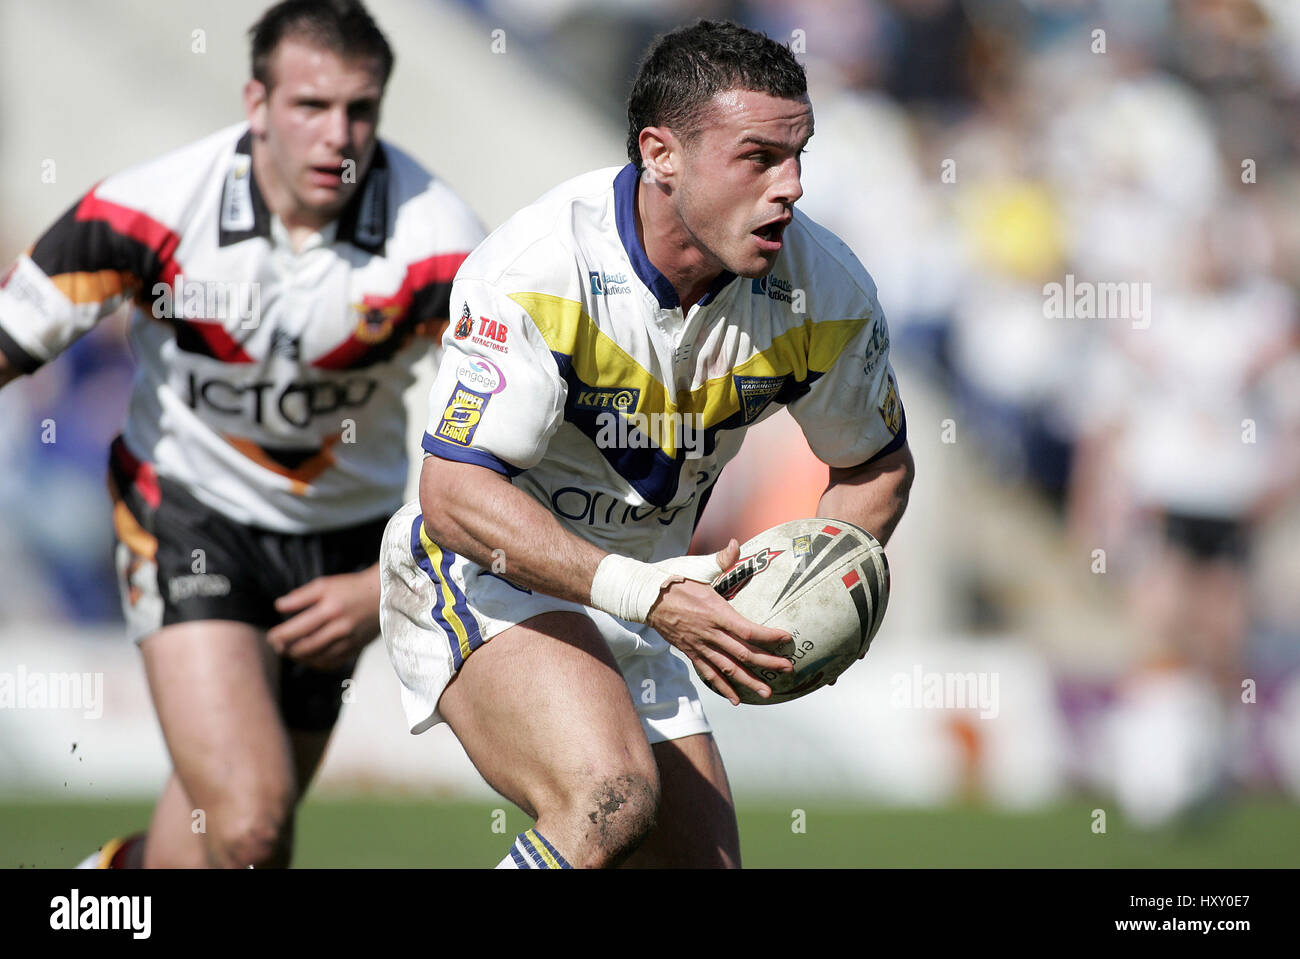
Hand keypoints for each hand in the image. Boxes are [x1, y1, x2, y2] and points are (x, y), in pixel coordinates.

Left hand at [267, 566, 380, 669]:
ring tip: (290, 652)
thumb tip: (278, 607)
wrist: (382, 595)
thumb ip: (300, 596)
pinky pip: (332, 663)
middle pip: (305, 647)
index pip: (297, 629)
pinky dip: (317, 664)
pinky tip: (309, 658)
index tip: (270, 636)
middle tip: (277, 646)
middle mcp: (340, 628)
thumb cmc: (350, 587)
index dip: (280, 636)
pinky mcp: (355, 648)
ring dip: (299, 658)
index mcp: (330, 610)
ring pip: (318, 658)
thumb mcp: (324, 584)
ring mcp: (349, 641)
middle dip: (287, 649)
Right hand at [646, 540, 793, 704]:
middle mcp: (710, 633)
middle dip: (767, 663)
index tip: (787, 639)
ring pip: (728, 669)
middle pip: (743, 654)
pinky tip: (736, 699)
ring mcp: (700, 646)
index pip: (748, 630)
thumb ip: (721, 559)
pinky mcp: (691, 652)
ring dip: (749, 681)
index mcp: (716, 613)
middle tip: (788, 670)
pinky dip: (723, 688)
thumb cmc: (674, 581)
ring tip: (767, 693)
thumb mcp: (699, 568)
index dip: (769, 637)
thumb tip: (736, 544)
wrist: (646, 598)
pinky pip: (709, 674)